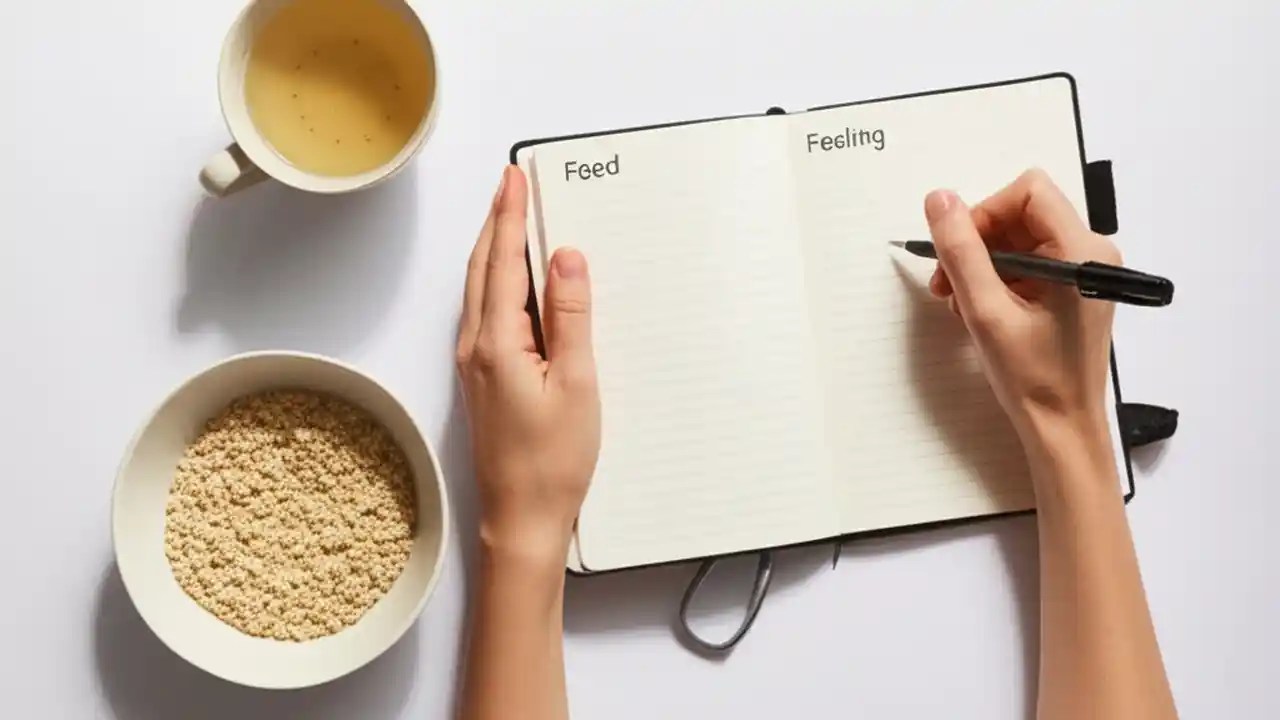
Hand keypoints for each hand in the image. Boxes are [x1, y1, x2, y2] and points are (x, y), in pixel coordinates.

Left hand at [456, 166, 600, 563]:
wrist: (521, 519)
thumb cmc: (552, 462)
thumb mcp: (576, 383)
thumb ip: (571, 316)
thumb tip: (567, 259)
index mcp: (497, 342)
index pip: (505, 262)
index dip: (511, 216)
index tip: (514, 179)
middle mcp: (476, 347)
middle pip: (483, 268)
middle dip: (496, 222)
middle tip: (511, 185)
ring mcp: (475, 364)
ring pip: (480, 289)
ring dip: (494, 249)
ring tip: (510, 219)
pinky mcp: (483, 379)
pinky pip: (485, 313)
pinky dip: (496, 282)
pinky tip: (511, 283)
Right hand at [925, 169, 1119, 448]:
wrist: (1062, 428)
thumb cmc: (1033, 379)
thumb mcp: (986, 312)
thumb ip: (961, 252)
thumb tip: (940, 200)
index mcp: (1081, 252)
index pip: (1027, 192)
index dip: (984, 213)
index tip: (958, 252)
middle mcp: (1089, 253)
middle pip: (1021, 214)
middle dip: (977, 243)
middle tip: (946, 283)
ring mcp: (1081, 271)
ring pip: (1019, 238)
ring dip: (981, 264)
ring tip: (958, 302)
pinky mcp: (1071, 290)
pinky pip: (1026, 263)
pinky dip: (996, 280)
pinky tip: (979, 311)